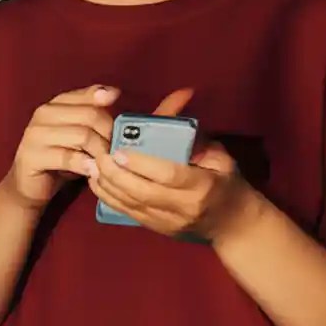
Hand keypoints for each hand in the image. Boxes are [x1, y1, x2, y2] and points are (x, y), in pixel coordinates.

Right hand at [1, 84, 119, 209]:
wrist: (29, 186)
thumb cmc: (60, 159)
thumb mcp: (78, 135)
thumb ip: (93, 115)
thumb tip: (114, 92)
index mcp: (56, 103)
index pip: (89, 96)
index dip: (109, 109)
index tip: (122, 123)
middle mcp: (44, 113)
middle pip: (90, 115)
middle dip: (109, 134)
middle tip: (117, 152)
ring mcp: (35, 134)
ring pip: (82, 135)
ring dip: (100, 152)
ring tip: (107, 164)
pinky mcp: (32, 156)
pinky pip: (68, 158)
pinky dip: (86, 166)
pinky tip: (93, 172)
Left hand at [89, 133, 257, 241]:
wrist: (233, 226)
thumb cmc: (228, 184)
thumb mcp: (220, 157)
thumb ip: (195, 132)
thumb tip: (181, 96)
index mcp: (203, 187)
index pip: (169, 175)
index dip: (142, 164)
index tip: (120, 150)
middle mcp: (183, 208)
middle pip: (143, 192)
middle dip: (116, 174)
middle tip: (99, 155)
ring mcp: (168, 222)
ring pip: (131, 205)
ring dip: (107, 185)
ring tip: (92, 164)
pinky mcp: (156, 229)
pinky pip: (128, 213)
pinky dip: (109, 197)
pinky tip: (96, 181)